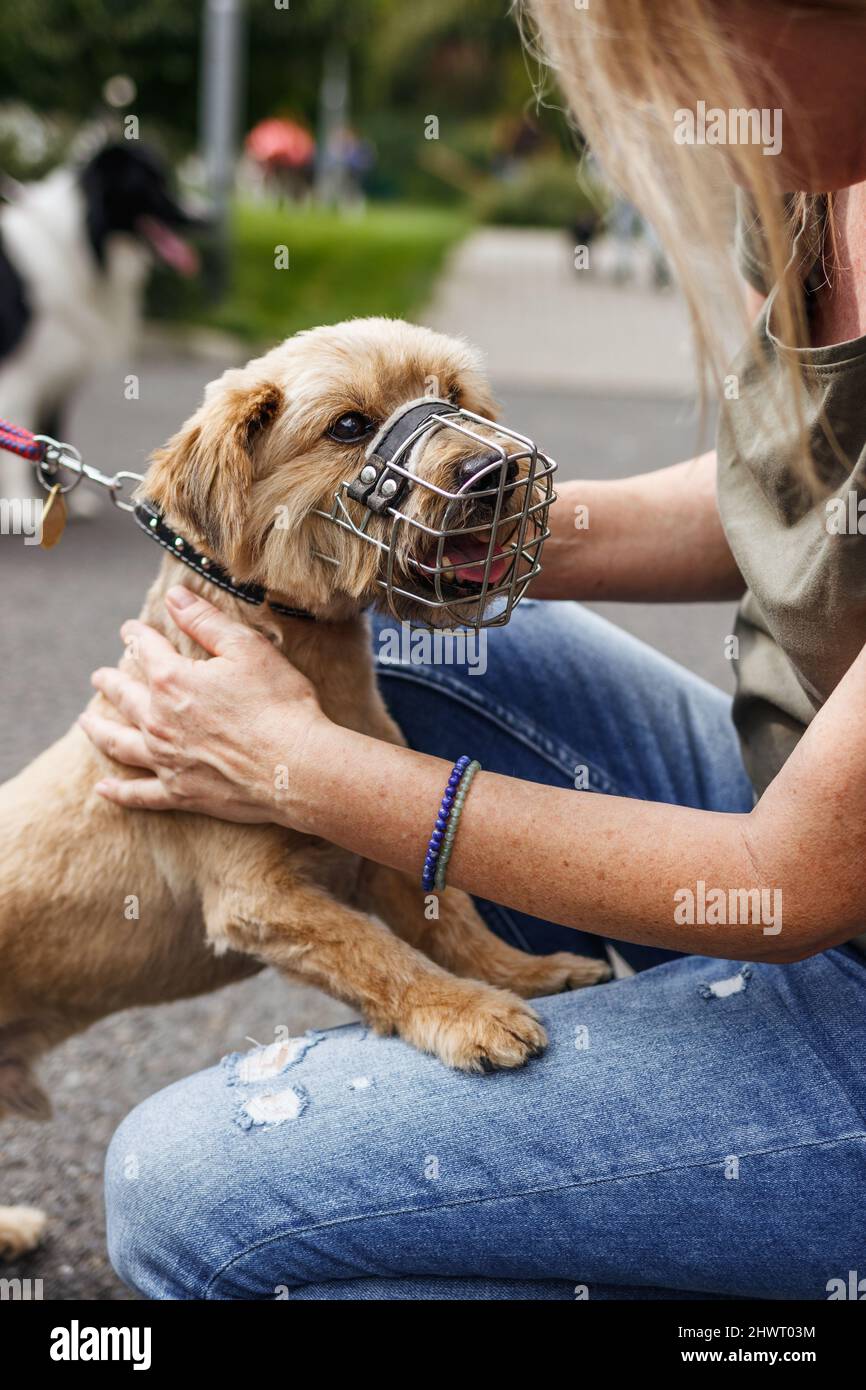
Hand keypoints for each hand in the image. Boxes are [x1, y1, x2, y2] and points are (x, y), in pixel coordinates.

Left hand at [79, 586, 325, 825]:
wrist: (296, 768)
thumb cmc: (279, 705)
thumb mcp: (247, 649)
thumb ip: (205, 622)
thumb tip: (174, 598)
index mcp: (173, 681)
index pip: (146, 650)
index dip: (136, 636)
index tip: (129, 630)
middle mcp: (159, 721)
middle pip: (125, 696)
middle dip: (110, 683)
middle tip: (99, 677)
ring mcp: (166, 760)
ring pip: (120, 743)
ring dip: (99, 730)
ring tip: (85, 723)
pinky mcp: (180, 793)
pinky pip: (138, 793)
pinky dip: (117, 792)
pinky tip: (102, 789)